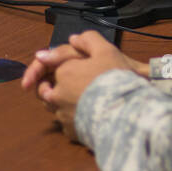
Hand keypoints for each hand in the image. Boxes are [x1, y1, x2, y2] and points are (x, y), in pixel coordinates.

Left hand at [25, 32, 147, 138]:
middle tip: (70, 83)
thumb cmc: (115, 78)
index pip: (46, 67)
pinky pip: (67, 123)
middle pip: (46, 90)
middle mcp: (56, 95)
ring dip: (62, 103)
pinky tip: (89, 114)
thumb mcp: (106, 50)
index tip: (57, 66)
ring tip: (81, 99)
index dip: (51, 65)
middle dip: (52, 86)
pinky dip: (74, 118)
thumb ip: (88, 40)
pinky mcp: (70, 131)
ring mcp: (62, 115)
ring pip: (54, 108)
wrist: (125, 111)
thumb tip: (73, 38)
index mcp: (63, 73)